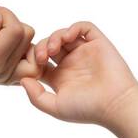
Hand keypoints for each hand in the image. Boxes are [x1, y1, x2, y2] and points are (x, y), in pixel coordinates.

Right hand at [0, 4, 39, 94]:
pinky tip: (6, 42)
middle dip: (12, 21)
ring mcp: (9, 76)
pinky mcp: (12, 76)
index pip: (16, 30)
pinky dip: (24, 46)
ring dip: (18, 32)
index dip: (6, 14)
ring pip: (31, 45)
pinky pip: (32, 60)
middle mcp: (4, 71)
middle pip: (26, 35)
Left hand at [20, 21, 137, 125]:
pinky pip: (84, 27)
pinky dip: (73, 28)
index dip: (31, 60)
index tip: (30, 67)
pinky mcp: (98, 43)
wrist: (115, 104)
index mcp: (59, 78)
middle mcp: (71, 64)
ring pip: (63, 35)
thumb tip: (23, 79)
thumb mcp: (55, 107)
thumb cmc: (86, 110)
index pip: (39, 62)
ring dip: (54, 37)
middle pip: (49, 46)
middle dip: (41, 48)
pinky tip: (68, 38)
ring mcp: (84, 52)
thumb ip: (35, 96)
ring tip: (53, 50)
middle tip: (41, 58)